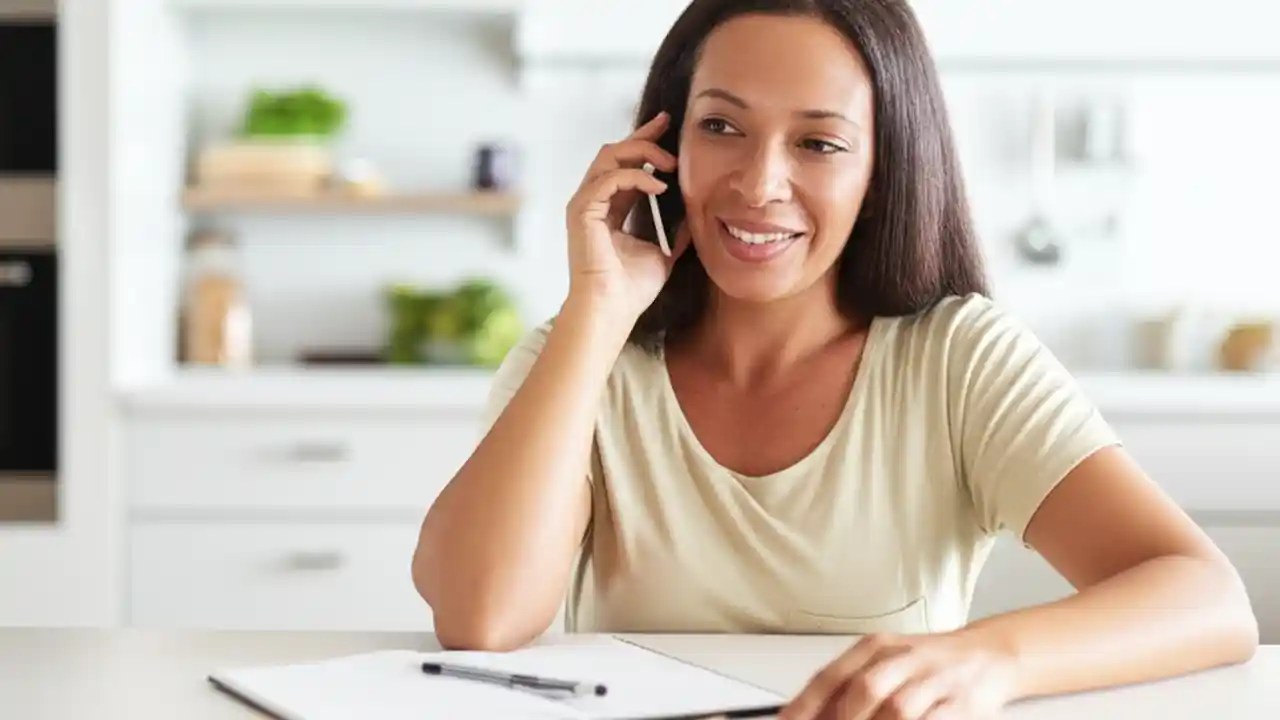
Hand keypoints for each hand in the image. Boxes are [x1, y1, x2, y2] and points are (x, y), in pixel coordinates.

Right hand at [565, 112, 690, 322]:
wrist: (612, 310)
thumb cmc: (632, 289)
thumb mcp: (663, 253)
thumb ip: (676, 232)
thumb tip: (697, 215)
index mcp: (609, 209)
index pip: (626, 166)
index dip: (646, 144)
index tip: (668, 128)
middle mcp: (593, 201)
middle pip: (614, 152)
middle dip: (643, 135)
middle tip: (668, 124)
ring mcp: (585, 204)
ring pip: (609, 156)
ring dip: (642, 152)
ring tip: (670, 162)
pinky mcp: (582, 210)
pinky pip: (609, 178)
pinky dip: (635, 176)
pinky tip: (659, 186)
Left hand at [780, 632, 1018, 719]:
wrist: (988, 655)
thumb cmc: (927, 663)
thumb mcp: (884, 663)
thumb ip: (847, 688)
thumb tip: (806, 714)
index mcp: (875, 647)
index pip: (830, 677)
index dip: (805, 706)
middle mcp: (902, 659)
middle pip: (863, 691)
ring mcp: (932, 680)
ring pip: (897, 710)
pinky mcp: (959, 703)